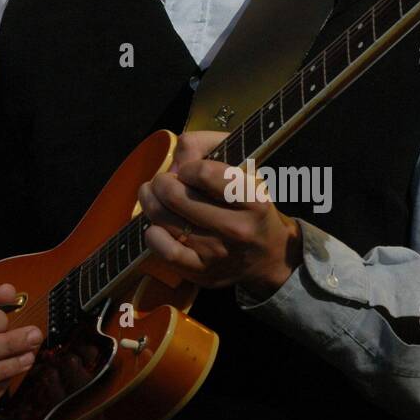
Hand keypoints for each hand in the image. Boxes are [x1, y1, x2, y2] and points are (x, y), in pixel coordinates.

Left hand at [137, 130, 302, 297]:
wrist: (269, 258)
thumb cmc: (251, 207)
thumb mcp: (245, 170)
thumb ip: (211, 147)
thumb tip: (177, 157)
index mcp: (253, 199)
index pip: (203, 173)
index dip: (186, 166)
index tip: (189, 170)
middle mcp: (237, 228)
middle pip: (175, 195)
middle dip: (161, 181)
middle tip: (164, 181)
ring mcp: (218, 253)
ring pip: (163, 219)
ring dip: (150, 202)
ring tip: (154, 196)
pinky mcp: (202, 272)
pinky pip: (165, 252)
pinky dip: (152, 235)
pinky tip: (156, 227)